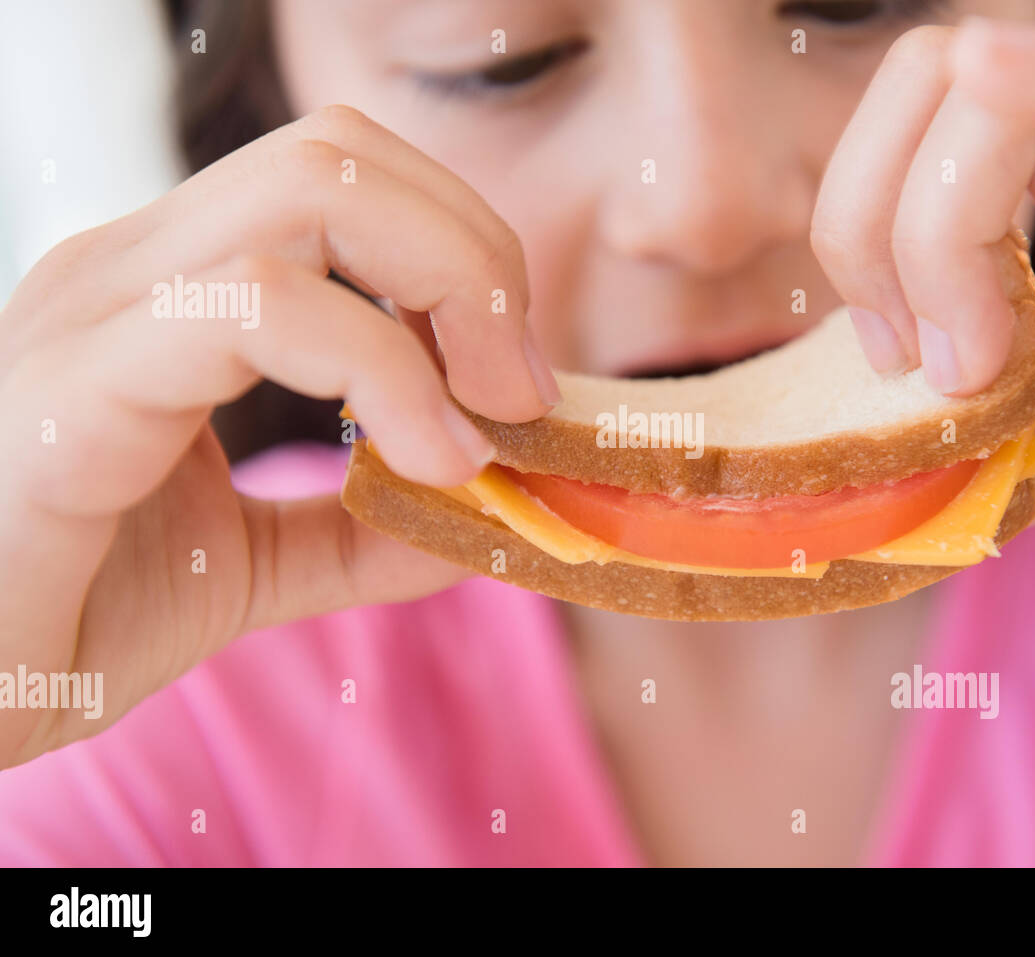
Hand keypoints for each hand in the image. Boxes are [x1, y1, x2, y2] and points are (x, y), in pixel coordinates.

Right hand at [0, 105, 557, 767]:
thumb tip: (486, 513)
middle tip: (521, 388)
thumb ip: (360, 532)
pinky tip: (428, 461)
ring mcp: (97, 312)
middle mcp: (131, 270)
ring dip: (445, 296)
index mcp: (171, 292)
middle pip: (342, 157)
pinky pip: (257, 307)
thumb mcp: (248, 567)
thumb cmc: (66, 617)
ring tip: (485, 427)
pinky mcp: (74, 386)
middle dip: (472, 257)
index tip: (518, 379)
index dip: (461, 254)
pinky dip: (382, 372)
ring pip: (310, 194)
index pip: (343, 179)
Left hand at [811, 12, 1034, 519]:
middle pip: (913, 84)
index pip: (899, 139)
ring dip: (934, 227)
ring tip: (983, 351)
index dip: (858, 244)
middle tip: (916, 357)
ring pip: (979, 77)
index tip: (892, 361)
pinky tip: (1005, 151)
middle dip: (864, 227)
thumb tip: (962, 502)